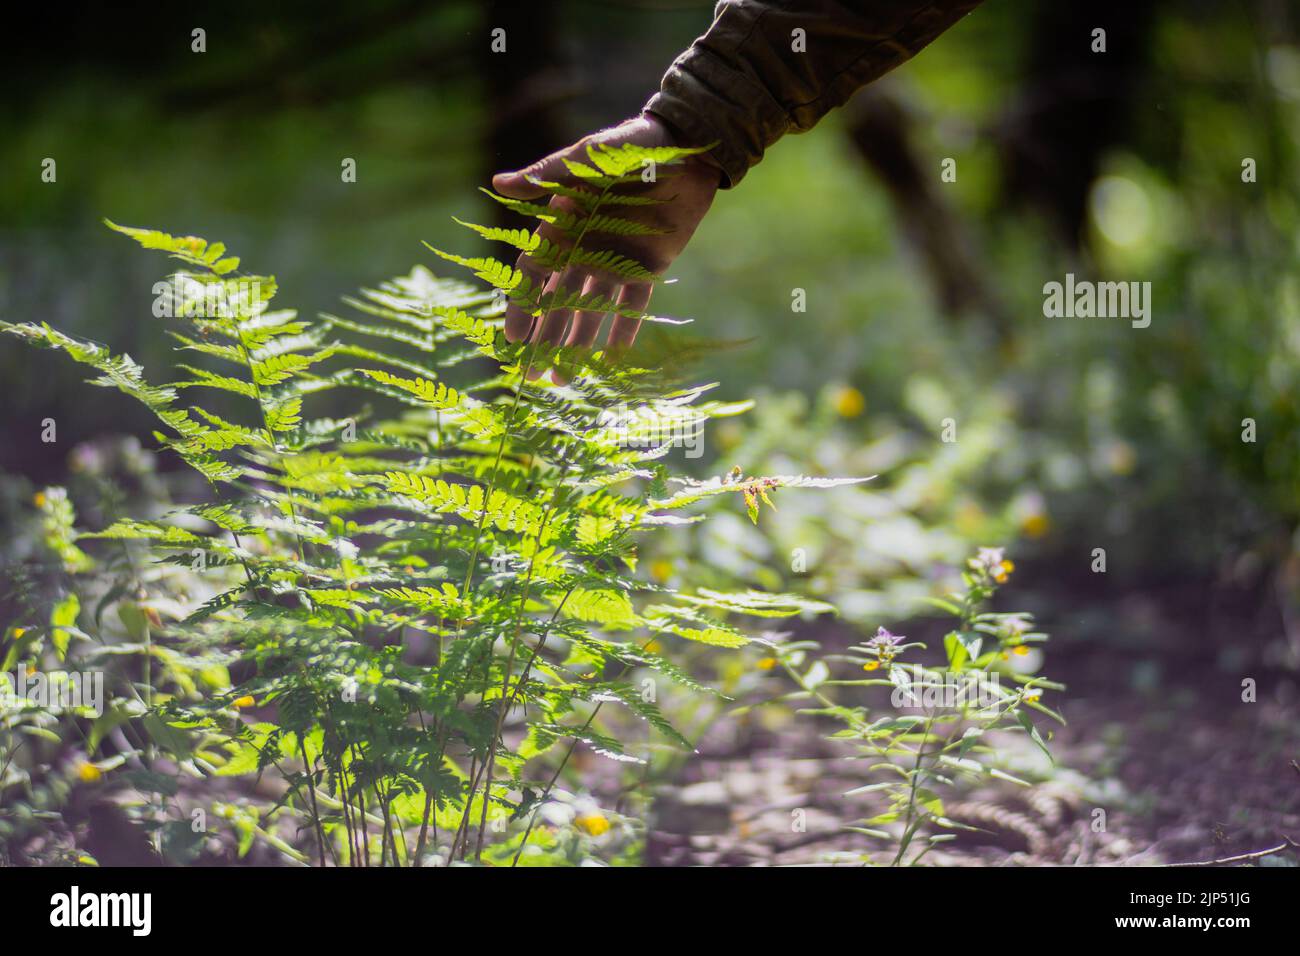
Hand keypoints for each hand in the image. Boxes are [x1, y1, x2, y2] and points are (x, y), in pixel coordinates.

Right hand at [491, 113, 719, 378]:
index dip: (521, 308)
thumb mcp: (588, 159)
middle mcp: (585, 249)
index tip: (513, 340)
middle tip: (532, 376)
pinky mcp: (647, 268)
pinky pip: (632, 309)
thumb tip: (498, 182)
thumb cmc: (630, 146)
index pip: (533, 276)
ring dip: (576, 346)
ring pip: (590, 313)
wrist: (686, 150)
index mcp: (563, 227)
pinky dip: (622, 334)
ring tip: (563, 380)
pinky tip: (611, 364)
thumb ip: (548, 176)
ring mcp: (615, 262)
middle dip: (543, 340)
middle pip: (557, 305)